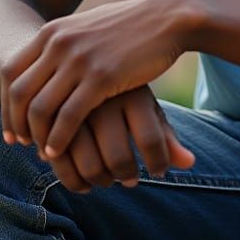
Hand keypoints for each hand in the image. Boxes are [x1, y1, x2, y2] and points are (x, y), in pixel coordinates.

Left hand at [1, 0, 187, 155]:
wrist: (167, 17)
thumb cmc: (130, 26)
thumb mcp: (87, 27)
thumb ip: (63, 42)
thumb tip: (46, 60)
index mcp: (52, 31)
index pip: (10, 72)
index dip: (5, 103)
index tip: (11, 126)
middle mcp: (59, 43)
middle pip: (19, 92)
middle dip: (16, 123)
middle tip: (20, 144)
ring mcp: (79, 60)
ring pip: (40, 107)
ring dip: (37, 136)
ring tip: (42, 152)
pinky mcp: (101, 77)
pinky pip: (68, 116)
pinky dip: (59, 139)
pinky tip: (60, 151)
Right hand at [45, 86, 195, 193]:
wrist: (89, 56)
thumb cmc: (127, 92)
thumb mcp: (147, 108)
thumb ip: (166, 137)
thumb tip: (189, 164)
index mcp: (134, 92)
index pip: (152, 139)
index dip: (158, 163)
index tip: (157, 172)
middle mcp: (105, 98)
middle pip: (118, 157)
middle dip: (126, 176)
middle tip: (129, 179)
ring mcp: (75, 107)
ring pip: (88, 163)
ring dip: (99, 180)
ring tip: (107, 180)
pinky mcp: (50, 117)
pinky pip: (60, 160)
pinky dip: (71, 178)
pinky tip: (83, 183)